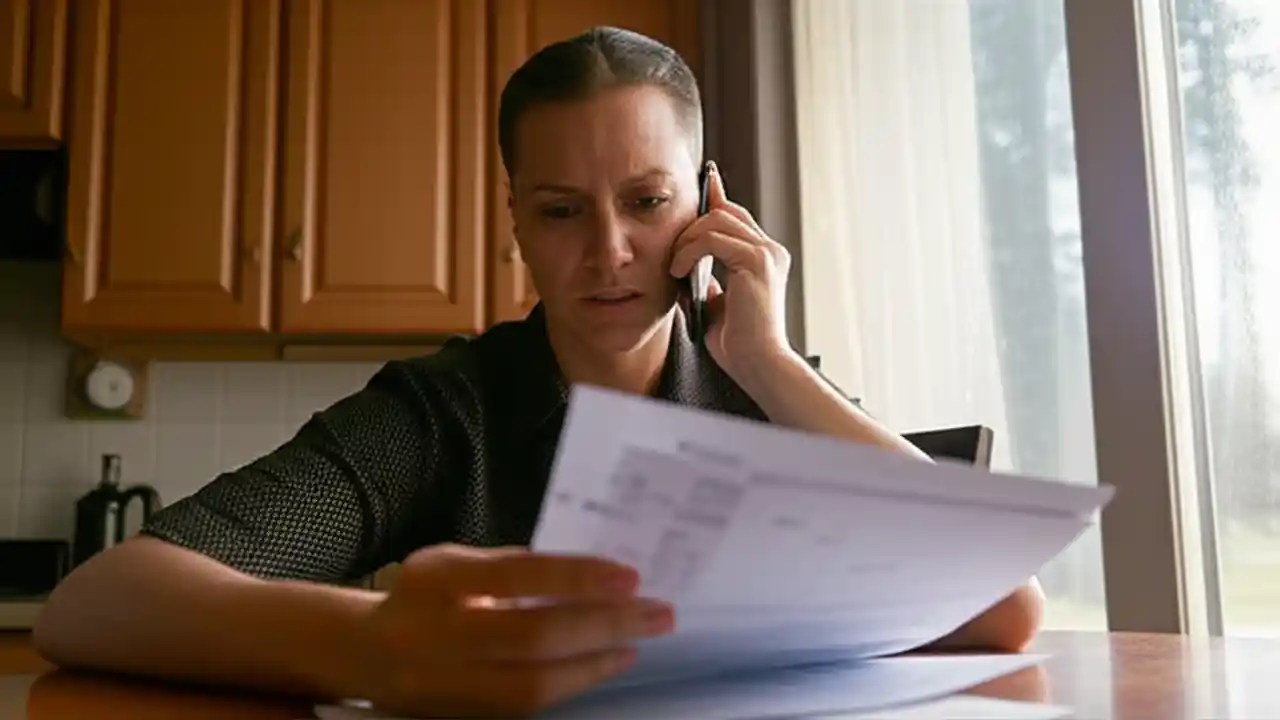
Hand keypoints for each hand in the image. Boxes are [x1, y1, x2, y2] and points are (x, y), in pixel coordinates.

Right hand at [353, 544, 673, 716]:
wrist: (363, 652)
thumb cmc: (424, 594)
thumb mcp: (454, 561)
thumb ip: (510, 565)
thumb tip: (588, 574)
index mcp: (437, 580)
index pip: (515, 577)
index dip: (575, 578)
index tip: (629, 576)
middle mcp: (437, 634)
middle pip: (532, 637)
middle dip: (603, 625)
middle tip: (656, 613)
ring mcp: (446, 684)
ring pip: (532, 685)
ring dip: (595, 663)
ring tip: (636, 642)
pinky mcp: (461, 716)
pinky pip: (526, 705)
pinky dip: (571, 683)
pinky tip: (602, 663)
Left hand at [670, 162, 792, 378]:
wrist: (757, 365)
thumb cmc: (738, 345)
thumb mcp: (715, 306)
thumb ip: (706, 282)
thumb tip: (683, 268)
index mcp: (765, 259)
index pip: (735, 216)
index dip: (714, 199)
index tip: (696, 187)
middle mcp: (770, 251)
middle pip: (724, 211)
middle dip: (691, 224)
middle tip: (671, 250)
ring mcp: (766, 254)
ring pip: (715, 221)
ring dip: (687, 241)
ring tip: (675, 267)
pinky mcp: (756, 262)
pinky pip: (712, 239)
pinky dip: (690, 252)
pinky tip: (679, 271)